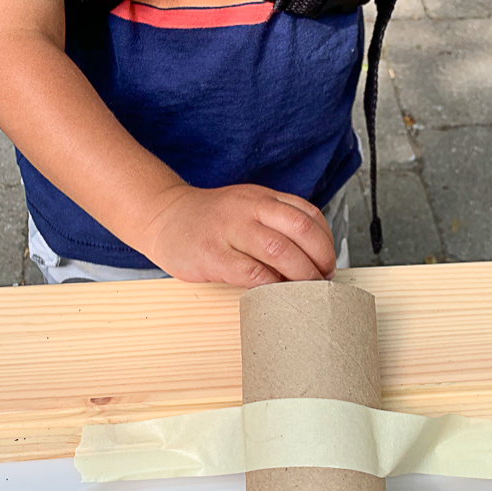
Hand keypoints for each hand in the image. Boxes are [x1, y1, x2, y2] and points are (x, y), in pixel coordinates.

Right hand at [140, 183, 336, 285]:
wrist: (164, 217)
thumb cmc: (211, 220)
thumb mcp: (247, 207)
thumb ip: (276, 223)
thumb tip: (313, 257)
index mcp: (262, 197)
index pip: (308, 215)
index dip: (326, 242)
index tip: (328, 263)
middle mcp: (248, 208)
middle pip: (300, 230)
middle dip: (319, 260)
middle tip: (322, 281)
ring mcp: (229, 230)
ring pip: (279, 249)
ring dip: (300, 274)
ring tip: (304, 290)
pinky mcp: (212, 254)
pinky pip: (250, 271)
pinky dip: (270, 284)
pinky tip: (274, 293)